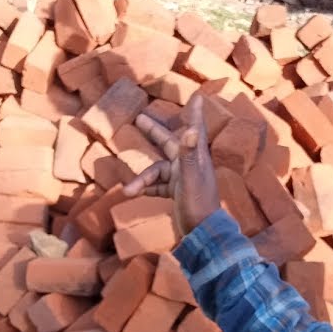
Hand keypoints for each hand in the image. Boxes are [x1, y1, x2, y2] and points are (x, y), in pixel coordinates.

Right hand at [123, 94, 221, 236]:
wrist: (203, 235)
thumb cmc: (199, 205)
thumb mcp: (191, 179)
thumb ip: (189, 155)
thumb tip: (190, 130)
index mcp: (196, 157)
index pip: (195, 129)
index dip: (195, 113)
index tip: (198, 96)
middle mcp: (190, 164)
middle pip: (169, 143)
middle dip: (153, 132)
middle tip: (139, 119)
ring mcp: (182, 178)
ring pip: (157, 171)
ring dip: (142, 180)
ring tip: (128, 191)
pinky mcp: (176, 192)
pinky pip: (157, 186)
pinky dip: (146, 188)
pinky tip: (133, 193)